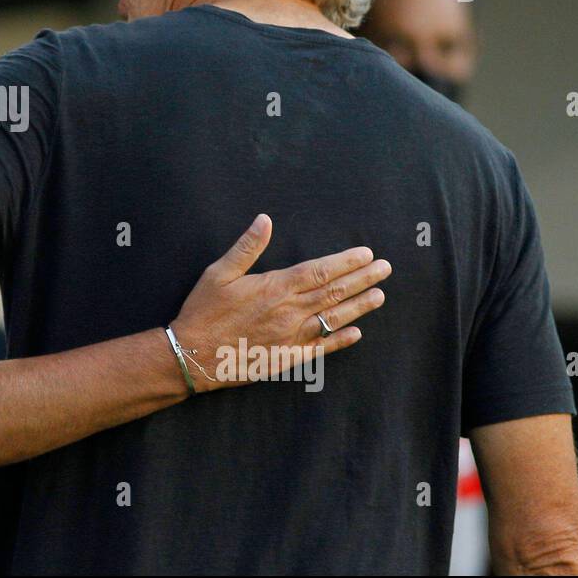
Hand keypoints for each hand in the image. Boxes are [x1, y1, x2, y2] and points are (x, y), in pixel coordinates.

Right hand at [170, 214, 389, 393]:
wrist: (193, 355)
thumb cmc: (204, 311)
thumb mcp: (219, 273)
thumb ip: (246, 247)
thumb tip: (264, 220)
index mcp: (275, 288)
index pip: (319, 271)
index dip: (345, 262)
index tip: (366, 254)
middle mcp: (289, 312)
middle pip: (334, 292)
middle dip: (361, 279)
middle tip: (385, 269)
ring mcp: (291, 337)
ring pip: (333, 318)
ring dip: (358, 306)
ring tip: (379, 295)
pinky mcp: (286, 357)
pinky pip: (320, 349)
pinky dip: (340, 341)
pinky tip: (356, 333)